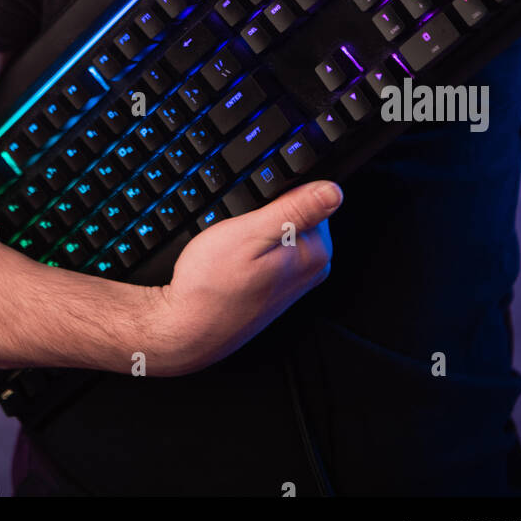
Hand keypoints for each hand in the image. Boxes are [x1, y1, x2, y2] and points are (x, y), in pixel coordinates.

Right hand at [154, 180, 342, 375]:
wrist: (187, 329)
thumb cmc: (213, 287)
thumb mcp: (251, 234)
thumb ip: (296, 211)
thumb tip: (334, 191)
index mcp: (314, 253)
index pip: (312, 197)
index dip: (276, 195)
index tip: (254, 211)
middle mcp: (311, 269)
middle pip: (298, 214)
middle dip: (268, 213)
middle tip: (239, 230)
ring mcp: (294, 281)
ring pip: (281, 232)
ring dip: (258, 231)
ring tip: (234, 248)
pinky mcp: (276, 288)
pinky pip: (270, 251)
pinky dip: (252, 248)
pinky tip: (234, 260)